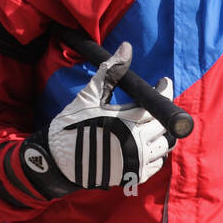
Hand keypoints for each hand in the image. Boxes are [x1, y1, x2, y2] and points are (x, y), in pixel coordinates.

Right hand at [20, 42, 174, 194]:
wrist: (57, 159)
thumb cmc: (73, 124)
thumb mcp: (90, 95)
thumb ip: (111, 71)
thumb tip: (126, 46)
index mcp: (129, 121)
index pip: (159, 102)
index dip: (165, 90)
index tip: (164, 82)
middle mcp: (137, 143)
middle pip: (165, 125)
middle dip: (163, 111)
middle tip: (154, 103)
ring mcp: (137, 161)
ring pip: (165, 146)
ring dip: (162, 133)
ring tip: (152, 123)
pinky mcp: (133, 175)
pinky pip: (157, 164)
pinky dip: (156, 153)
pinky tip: (146, 143)